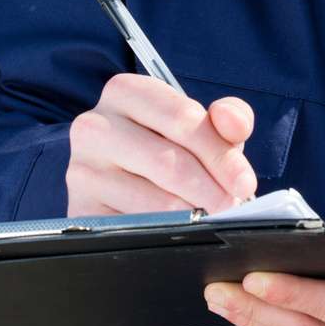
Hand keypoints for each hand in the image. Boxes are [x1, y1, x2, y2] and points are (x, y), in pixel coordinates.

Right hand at [65, 73, 256, 215]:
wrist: (119, 177)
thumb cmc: (167, 144)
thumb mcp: (199, 124)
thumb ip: (228, 117)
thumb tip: (234, 124)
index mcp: (125, 91)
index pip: (182, 119)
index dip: (220, 153)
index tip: (244, 182)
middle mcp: (94, 126)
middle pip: (169, 162)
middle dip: (211, 189)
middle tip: (232, 207)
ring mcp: (82, 170)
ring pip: (154, 201)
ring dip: (192, 216)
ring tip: (211, 219)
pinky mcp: (80, 210)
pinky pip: (134, 228)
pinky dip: (166, 234)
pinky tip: (181, 232)